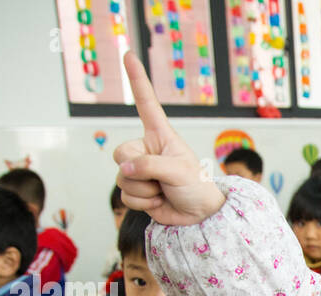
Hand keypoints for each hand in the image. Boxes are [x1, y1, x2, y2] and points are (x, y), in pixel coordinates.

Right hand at [113, 52, 224, 226]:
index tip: (129, 55)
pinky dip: (143, 203)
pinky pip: (125, 196)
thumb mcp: (178, 170)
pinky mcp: (137, 190)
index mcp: (160, 135)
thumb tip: (124, 169)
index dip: (137, 80)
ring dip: (144, 191)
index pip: (146, 103)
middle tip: (161, 179)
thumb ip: (149, 165)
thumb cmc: (196, 186)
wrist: (200, 215)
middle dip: (139, 171)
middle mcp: (146, 149)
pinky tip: (159, 201)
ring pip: (122, 177)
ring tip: (164, 190)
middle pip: (121, 154)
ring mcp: (140, 170)